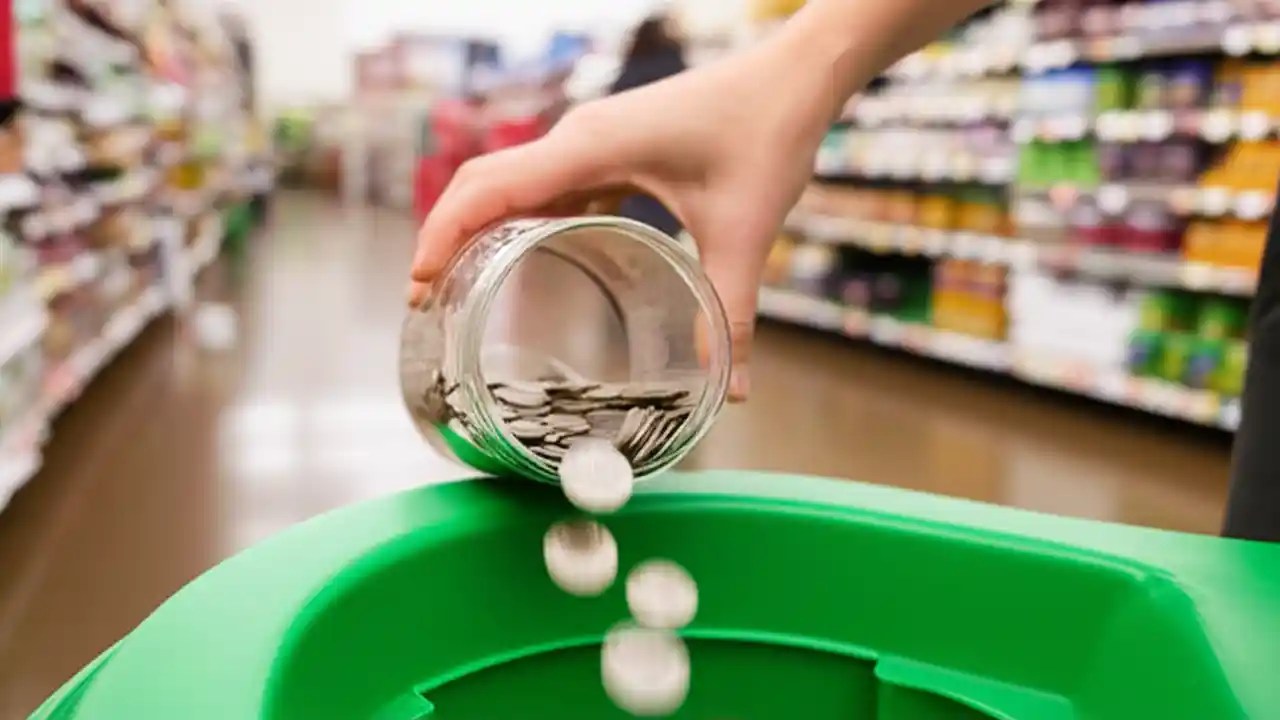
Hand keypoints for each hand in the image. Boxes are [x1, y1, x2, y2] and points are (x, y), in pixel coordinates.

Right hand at [411, 34, 836, 401]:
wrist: (796, 74)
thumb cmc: (768, 132)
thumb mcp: (744, 229)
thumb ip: (731, 311)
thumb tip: (732, 391)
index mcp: (591, 147)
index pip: (489, 188)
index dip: (443, 235)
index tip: (419, 285)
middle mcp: (578, 137)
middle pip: (483, 183)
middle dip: (446, 236)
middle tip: (427, 300)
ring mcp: (592, 138)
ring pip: (512, 181)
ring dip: (479, 226)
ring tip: (461, 287)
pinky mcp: (611, 145)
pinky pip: (549, 184)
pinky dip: (523, 220)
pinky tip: (528, 261)